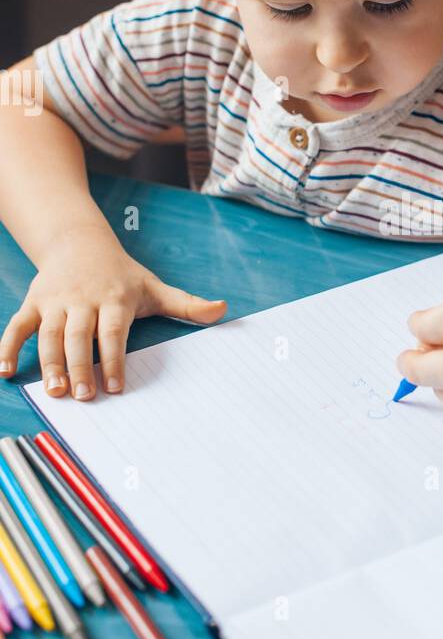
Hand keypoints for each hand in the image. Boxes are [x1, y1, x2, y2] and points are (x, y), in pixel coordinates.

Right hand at [0, 229, 226, 398]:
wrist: (78, 241)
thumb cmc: (121, 274)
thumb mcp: (154, 286)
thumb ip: (187, 304)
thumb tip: (224, 310)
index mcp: (114, 298)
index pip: (113, 331)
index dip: (113, 358)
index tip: (115, 387)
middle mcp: (83, 300)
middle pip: (79, 336)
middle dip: (80, 366)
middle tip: (83, 397)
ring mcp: (55, 302)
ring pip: (48, 334)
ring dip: (49, 364)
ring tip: (55, 391)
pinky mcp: (33, 303)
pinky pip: (17, 327)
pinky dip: (7, 348)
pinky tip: (5, 372)